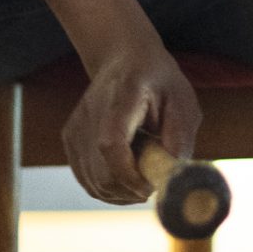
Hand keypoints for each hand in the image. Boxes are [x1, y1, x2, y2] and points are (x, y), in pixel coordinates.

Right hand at [61, 38, 201, 204]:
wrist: (124, 58)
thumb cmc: (159, 82)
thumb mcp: (182, 102)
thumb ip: (179, 139)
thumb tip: (170, 177)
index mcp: (124, 96)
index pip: (111, 144)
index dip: (129, 175)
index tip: (150, 186)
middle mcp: (91, 112)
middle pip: (101, 172)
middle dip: (131, 190)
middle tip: (154, 180)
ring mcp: (76, 127)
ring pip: (93, 183)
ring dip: (122, 193)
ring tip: (142, 170)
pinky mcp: (70, 139)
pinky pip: (88, 180)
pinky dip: (110, 188)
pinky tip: (127, 173)